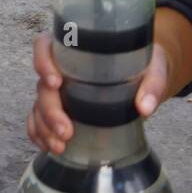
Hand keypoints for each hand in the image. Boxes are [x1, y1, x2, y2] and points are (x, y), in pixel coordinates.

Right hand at [27, 33, 170, 153]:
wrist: (144, 77)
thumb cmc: (144, 65)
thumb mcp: (154, 67)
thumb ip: (152, 83)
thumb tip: (145, 108)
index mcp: (77, 48)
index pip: (45, 45)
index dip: (42, 62)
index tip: (56, 82)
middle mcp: (62, 67)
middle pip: (42, 86)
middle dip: (50, 111)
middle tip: (67, 131)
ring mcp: (58, 89)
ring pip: (38, 106)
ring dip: (44, 128)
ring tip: (61, 146)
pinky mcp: (60, 107)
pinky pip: (38, 120)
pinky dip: (39, 134)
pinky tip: (50, 147)